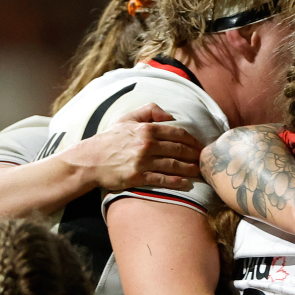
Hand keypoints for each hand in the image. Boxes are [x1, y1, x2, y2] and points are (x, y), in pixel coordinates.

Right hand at [67, 103, 202, 190]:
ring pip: (173, 165)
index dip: (192, 140)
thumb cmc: (110, 139)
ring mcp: (142, 161)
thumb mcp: (127, 119)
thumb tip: (170, 115)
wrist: (90, 160)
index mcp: (146, 129)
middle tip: (204, 160)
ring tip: (199, 171)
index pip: (178, 133)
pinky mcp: (137, 176)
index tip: (200, 146)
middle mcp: (146, 144)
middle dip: (195, 155)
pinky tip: (186, 182)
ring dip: (190, 168)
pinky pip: (162, 179)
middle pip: (179, 149)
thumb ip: (149, 111)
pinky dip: (176, 181)